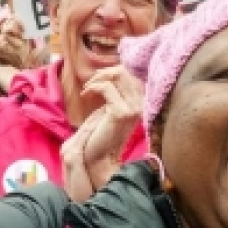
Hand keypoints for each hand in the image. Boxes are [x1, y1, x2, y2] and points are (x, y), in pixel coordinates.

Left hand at [61, 67, 143, 201]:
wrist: (98, 157)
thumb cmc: (102, 133)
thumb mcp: (111, 109)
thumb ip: (116, 92)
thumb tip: (110, 73)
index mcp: (141, 102)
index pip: (132, 74)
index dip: (114, 70)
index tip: (98, 76)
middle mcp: (141, 104)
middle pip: (125, 72)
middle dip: (104, 73)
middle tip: (90, 82)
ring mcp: (133, 108)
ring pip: (117, 76)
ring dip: (97, 79)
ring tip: (87, 88)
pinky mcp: (121, 112)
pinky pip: (106, 88)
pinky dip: (93, 87)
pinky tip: (85, 95)